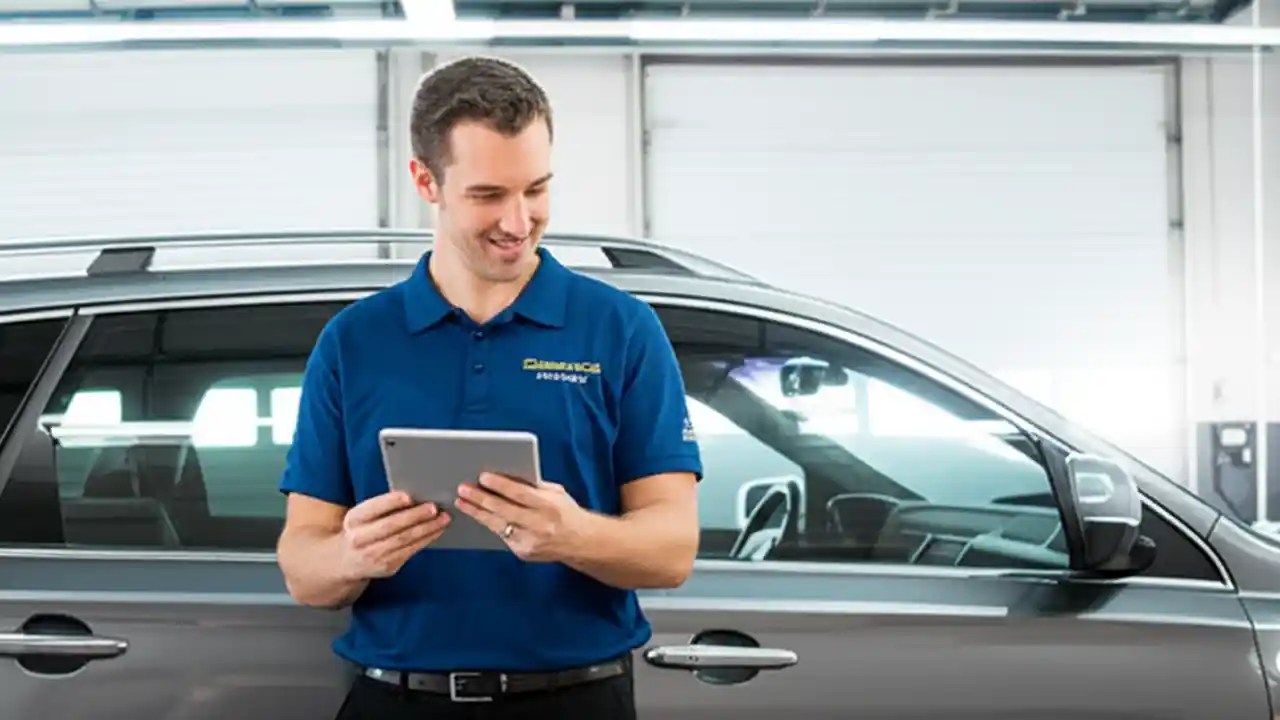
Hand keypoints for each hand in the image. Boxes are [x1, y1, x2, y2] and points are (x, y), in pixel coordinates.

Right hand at [338, 491, 450, 578]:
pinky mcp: (387, 567)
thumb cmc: (362, 530)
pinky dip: (426, 539)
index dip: (390, 502)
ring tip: (443, 518)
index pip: (372, 509)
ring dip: (427, 528)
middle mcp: (360, 539)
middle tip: (434, 507)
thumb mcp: (363, 516)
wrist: (346, 561)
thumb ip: (383, 507)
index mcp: (354, 519)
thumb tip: (414, 495)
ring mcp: (373, 555)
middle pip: (390, 526)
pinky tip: (437, 530)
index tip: (408, 496)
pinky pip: (411, 551)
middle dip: (414, 516)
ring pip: (404, 540)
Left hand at [454, 473, 584, 561]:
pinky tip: (478, 516)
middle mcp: (539, 525)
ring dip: (477, 513)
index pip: (519, 494)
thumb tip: (505, 475)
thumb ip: (534, 486)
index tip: (482, 476)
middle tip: (463, 489)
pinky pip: (501, 536)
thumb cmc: (566, 512)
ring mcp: (530, 542)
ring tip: (462, 502)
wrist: (581, 542)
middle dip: (480, 499)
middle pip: (503, 510)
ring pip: (497, 525)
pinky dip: (490, 525)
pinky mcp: (523, 553)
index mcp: (549, 506)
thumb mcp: (556, 493)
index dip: (499, 484)